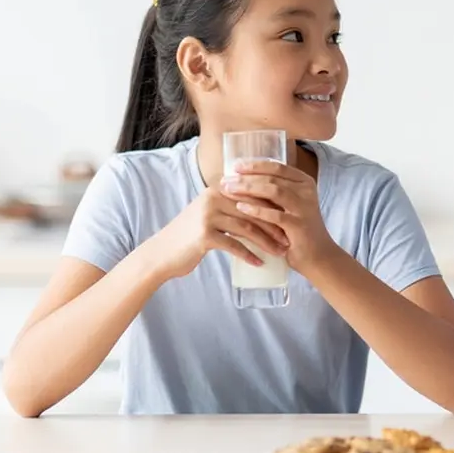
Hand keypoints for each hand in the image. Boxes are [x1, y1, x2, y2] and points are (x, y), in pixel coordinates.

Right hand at [144, 187, 289, 281]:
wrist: (162, 253)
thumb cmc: (190, 236)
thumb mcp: (210, 215)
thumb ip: (230, 208)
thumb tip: (263, 209)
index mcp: (218, 189)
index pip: (253, 194)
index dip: (274, 207)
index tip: (291, 220)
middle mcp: (213, 198)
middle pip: (253, 210)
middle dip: (275, 226)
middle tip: (290, 239)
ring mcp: (208, 215)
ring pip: (247, 227)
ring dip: (266, 242)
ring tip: (280, 252)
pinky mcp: (204, 235)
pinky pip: (234, 244)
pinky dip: (249, 254)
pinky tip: (260, 262)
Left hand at [220, 161, 342, 274]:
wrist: (317, 255)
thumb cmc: (298, 229)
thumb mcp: (290, 205)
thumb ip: (275, 191)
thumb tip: (243, 180)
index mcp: (304, 182)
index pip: (278, 167)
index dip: (255, 165)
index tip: (236, 166)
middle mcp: (306, 191)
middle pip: (273, 178)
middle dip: (246, 178)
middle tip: (225, 181)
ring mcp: (304, 208)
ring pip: (273, 191)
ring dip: (248, 189)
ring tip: (229, 191)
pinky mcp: (298, 225)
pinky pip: (274, 215)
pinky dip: (256, 210)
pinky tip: (241, 207)